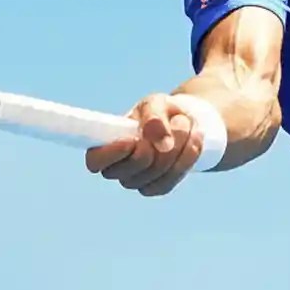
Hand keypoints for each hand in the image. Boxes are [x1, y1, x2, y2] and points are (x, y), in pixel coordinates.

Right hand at [85, 93, 204, 196]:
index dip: (110, 154)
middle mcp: (119, 168)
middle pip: (130, 172)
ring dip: (177, 149)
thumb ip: (154, 116)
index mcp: (108, 145)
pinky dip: (187, 159)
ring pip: (154, 176)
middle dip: (156, 148)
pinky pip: (170, 181)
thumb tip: (161, 142)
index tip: (132, 140)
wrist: (181, 122)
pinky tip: (194, 140)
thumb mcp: (156, 103)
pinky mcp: (158, 186)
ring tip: (186, 123)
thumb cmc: (159, 111)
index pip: (95, 160)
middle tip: (175, 121)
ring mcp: (138, 181)